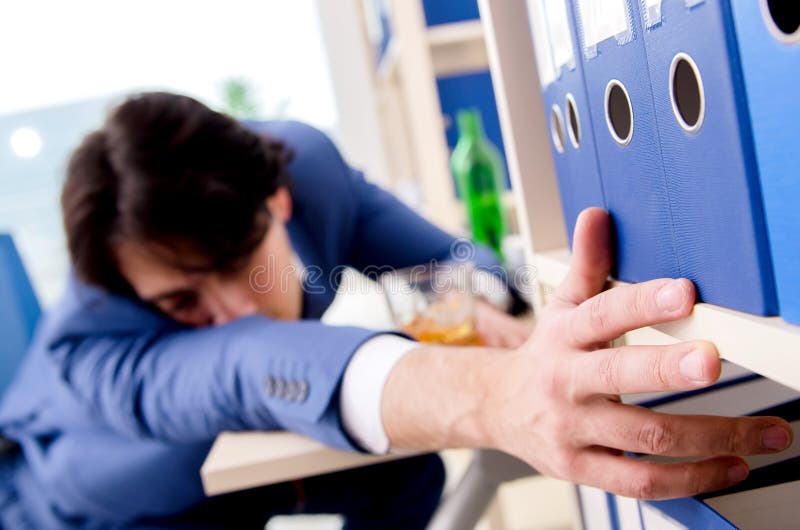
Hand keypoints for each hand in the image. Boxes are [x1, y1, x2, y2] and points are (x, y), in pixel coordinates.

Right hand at [482, 208, 793, 499]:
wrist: (497, 408)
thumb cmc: (543, 355)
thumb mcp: (560, 307)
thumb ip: (587, 265)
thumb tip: (597, 215)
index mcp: (563, 337)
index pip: (601, 315)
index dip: (641, 303)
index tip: (684, 292)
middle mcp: (565, 382)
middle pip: (617, 377)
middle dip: (667, 369)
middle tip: (712, 360)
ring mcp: (572, 429)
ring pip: (643, 437)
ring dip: (711, 435)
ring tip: (766, 432)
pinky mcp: (581, 468)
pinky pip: (639, 481)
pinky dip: (690, 477)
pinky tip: (731, 466)